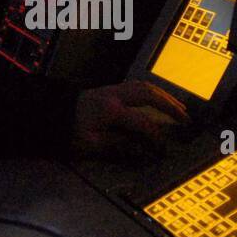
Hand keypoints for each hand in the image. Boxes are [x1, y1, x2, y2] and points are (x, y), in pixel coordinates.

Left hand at [70, 80, 189, 161]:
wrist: (50, 115)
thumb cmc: (69, 132)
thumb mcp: (90, 145)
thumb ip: (117, 146)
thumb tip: (142, 150)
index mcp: (110, 111)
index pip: (142, 122)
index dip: (156, 136)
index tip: (165, 149)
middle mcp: (114, 95)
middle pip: (149, 94)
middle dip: (170, 106)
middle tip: (186, 119)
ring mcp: (112, 89)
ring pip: (145, 86)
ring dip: (164, 96)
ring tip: (179, 108)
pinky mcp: (110, 90)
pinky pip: (137, 86)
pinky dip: (153, 92)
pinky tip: (160, 100)